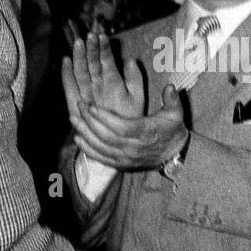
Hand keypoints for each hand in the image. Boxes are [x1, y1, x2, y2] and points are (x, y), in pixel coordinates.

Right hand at [61, 28, 144, 120]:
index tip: (102, 35)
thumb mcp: (137, 97)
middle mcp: (98, 83)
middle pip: (92, 62)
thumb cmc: (129, 117)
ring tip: (78, 43)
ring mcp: (86, 92)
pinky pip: (70, 87)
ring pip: (81, 71)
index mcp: (113, 80)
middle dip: (90, 48)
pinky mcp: (76, 102)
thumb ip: (135, 79)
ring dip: (79, 57)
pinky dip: (67, 75)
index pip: (106, 60)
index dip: (104, 48)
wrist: (119, 139)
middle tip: (89, 35)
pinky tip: (66, 61)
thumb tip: (132, 60)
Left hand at [67, 84, 188, 172]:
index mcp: (145, 133)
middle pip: (107, 136)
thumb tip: (170, 86)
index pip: (121, 127)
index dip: (104, 117)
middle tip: (79, 106)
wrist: (174, 154)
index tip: (91, 106)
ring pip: (101, 147)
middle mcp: (134, 147)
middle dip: (90, 121)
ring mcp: (127, 158)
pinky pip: (101, 158)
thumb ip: (172, 99)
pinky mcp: (122, 164)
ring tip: (74, 119)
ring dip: (86, 134)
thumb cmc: (173, 130)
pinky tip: (78, 138)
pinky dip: (88, 149)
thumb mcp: (176, 113)